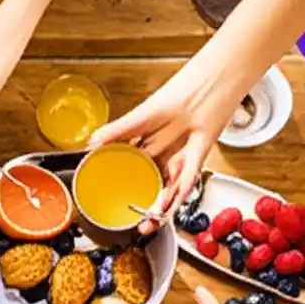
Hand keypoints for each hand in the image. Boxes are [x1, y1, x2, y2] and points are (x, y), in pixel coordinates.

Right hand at [89, 58, 241, 234]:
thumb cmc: (184, 90)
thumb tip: (91, 143)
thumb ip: (118, 130)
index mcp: (146, 141)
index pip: (130, 168)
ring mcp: (180, 156)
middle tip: (134, 219)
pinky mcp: (198, 157)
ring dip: (160, 204)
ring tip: (150, 219)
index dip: (122, 185)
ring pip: (168, 186)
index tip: (112, 200)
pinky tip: (170, 206)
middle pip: (149, 182)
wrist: (214, 84)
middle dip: (143, 202)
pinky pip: (187, 180)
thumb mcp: (144, 114)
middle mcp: (162, 151)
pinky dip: (179, 194)